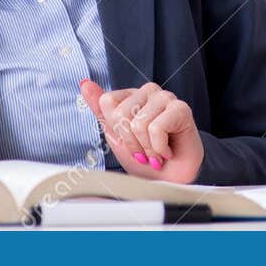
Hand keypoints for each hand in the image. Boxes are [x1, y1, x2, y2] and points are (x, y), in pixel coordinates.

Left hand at [80, 79, 203, 183]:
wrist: (170, 181)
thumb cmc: (145, 160)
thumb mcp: (116, 138)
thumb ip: (101, 111)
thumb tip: (85, 83)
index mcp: (131, 96)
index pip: (107, 102)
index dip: (116, 130)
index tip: (130, 142)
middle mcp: (148, 91)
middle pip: (120, 114)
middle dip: (131, 142)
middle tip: (144, 150)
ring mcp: (165, 97)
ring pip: (138, 123)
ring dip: (146, 148)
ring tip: (156, 152)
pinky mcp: (181, 109)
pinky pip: (156, 129)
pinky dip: (159, 148)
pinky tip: (167, 151)